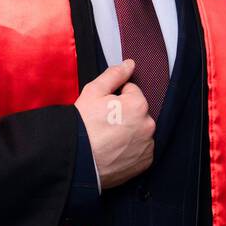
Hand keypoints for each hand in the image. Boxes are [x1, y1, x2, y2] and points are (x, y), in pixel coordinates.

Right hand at [75, 59, 154, 189]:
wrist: (76, 161)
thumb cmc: (82, 126)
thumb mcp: (93, 92)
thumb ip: (114, 75)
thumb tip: (130, 64)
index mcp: (138, 105)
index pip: (132, 92)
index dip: (115, 98)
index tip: (104, 110)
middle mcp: (148, 125)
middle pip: (138, 112)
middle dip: (125, 115)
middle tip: (105, 125)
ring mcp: (148, 145)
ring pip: (141, 131)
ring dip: (130, 132)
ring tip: (109, 140)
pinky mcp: (145, 162)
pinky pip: (142, 150)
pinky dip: (132, 149)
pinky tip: (116, 150)